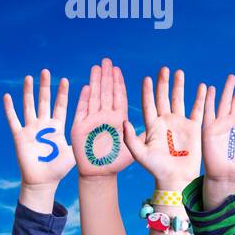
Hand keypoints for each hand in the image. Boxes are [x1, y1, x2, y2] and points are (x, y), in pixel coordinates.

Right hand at [4, 69, 75, 187]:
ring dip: (28, 92)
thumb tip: (101, 132)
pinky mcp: (19, 136)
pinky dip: (9, 108)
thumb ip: (84, 139)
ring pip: (28, 106)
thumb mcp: (75, 150)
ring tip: (28, 77)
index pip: (60, 106)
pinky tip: (7, 96)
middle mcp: (43, 125)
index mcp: (57, 127)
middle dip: (45, 86)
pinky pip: (13, 120)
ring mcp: (30, 129)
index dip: (62, 93)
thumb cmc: (60, 168)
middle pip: (44, 101)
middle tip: (46, 71)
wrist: (44, 181)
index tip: (65, 80)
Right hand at [71, 58, 133, 177]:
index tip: (118, 69)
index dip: (118, 83)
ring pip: (94, 97)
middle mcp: (105, 116)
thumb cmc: (117, 161)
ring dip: (95, 82)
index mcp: (118, 119)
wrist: (99, 174)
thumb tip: (154, 122)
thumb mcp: (134, 146)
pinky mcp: (80, 127)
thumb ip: (140, 134)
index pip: (118, 97)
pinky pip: (82, 110)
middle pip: (106, 92)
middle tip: (107, 60)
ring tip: (97, 67)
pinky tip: (87, 87)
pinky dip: (84, 99)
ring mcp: (92, 120)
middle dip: (106, 76)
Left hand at [124, 67, 204, 190]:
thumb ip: (130, 138)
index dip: (147, 91)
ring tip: (179, 72)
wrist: (176, 178)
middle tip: (164, 69)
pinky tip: (202, 87)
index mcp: (152, 126)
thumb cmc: (156, 169)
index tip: (147, 78)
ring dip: (179, 86)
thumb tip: (124, 121)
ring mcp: (180, 123)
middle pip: (163, 97)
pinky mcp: (194, 128)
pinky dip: (200, 98)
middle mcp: (165, 121)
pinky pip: (197, 109)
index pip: (148, 104)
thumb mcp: (140, 155)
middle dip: (163, 83)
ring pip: (179, 100)